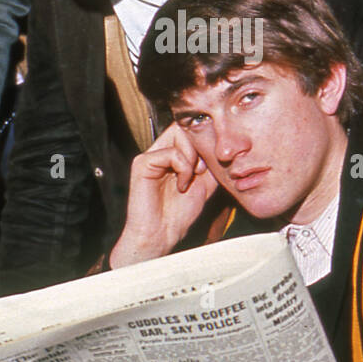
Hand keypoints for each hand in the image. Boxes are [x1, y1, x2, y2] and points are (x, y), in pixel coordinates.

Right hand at [110, 124, 218, 268]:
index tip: (208, 167)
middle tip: (201, 170)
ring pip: (178, 134)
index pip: (188, 130)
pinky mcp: (142, 163)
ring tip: (192, 178)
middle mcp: (159, 152)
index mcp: (171, 156)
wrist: (162, 235)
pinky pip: (170, 152)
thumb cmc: (179, 214)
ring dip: (192, 157)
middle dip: (198, 146)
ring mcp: (150, 156)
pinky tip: (181, 186)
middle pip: (183, 126)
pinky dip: (183, 168)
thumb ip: (209, 164)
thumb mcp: (204, 184)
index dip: (203, 142)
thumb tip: (220, 146)